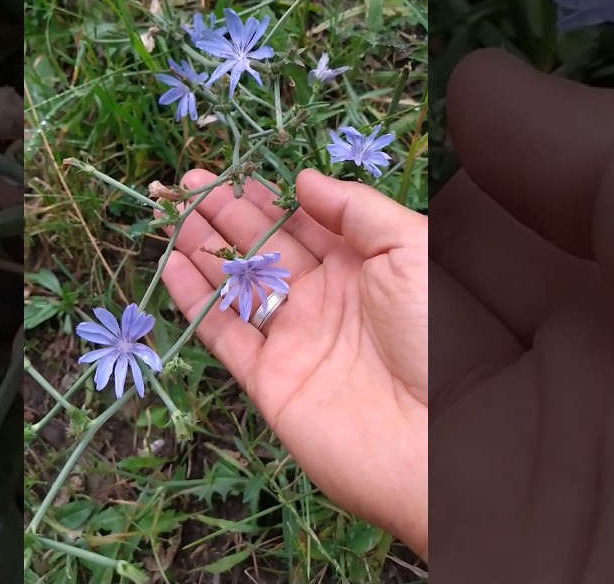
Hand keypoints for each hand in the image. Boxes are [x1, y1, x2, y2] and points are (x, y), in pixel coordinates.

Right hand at [160, 168, 428, 557]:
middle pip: (265, 251)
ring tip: (173, 217)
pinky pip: (224, 335)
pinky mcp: (270, 382)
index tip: (229, 172)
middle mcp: (325, 301)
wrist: (441, 441)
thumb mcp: (412, 250)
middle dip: (226, 217)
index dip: (266, 198)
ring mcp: (295, 342)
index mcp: (363, 268)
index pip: (304, 224)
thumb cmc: (440, 337)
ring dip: (205, 252)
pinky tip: (172, 267)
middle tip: (187, 185)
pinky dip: (195, 303)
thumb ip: (357, 209)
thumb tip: (304, 180)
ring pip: (238, 288)